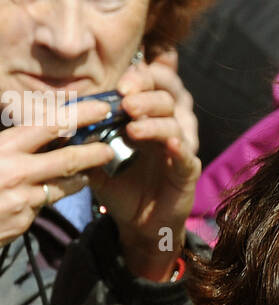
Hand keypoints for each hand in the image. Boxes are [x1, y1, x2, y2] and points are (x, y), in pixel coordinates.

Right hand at [0, 99, 116, 246]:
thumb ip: (11, 139)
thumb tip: (33, 120)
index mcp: (3, 148)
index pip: (51, 125)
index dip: (81, 114)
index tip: (103, 108)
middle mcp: (16, 173)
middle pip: (68, 160)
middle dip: (95, 153)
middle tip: (110, 148)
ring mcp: (22, 201)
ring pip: (61, 186)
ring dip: (77, 178)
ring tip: (86, 172)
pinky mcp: (23, 223)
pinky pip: (40, 206)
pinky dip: (41, 199)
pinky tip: (34, 195)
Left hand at [84, 59, 201, 281]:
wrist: (139, 224)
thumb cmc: (121, 190)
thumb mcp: (97, 165)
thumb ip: (86, 145)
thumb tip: (66, 126)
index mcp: (145, 118)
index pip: (149, 86)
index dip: (140, 80)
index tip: (120, 87)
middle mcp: (164, 128)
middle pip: (165, 98)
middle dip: (145, 97)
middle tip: (126, 103)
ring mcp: (178, 148)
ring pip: (174, 124)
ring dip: (155, 122)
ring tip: (133, 128)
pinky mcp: (187, 170)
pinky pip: (186, 155)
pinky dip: (178, 147)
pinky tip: (169, 145)